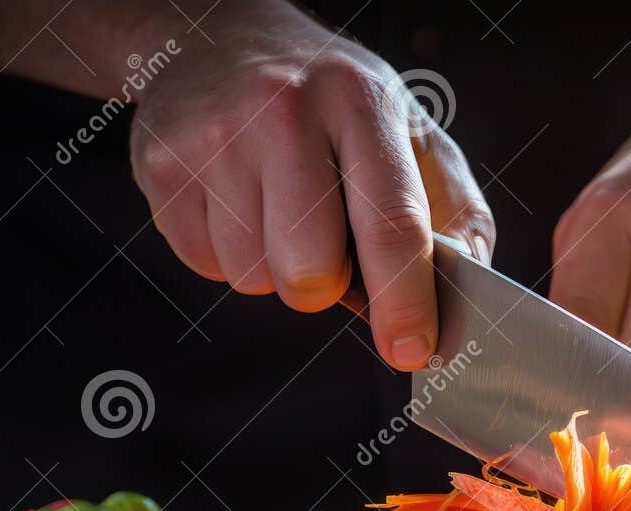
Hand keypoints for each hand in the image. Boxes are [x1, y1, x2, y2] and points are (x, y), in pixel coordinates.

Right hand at [128, 0, 494, 369]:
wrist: (218, 38)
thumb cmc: (332, 102)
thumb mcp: (410, 132)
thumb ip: (454, 215)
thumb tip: (469, 298)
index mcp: (360, 102)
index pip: (391, 223)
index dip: (405, 302)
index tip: (412, 352)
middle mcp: (283, 111)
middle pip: (310, 272)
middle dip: (326, 286)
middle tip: (327, 242)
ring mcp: (213, 136)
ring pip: (255, 278)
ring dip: (275, 266)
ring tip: (276, 204)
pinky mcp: (161, 165)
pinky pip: (207, 267)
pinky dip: (229, 254)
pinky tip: (237, 199)